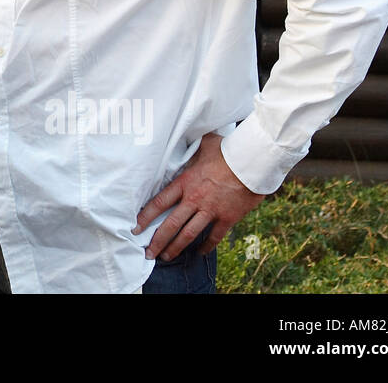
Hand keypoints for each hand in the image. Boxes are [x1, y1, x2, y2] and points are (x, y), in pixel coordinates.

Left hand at [133, 131, 264, 260]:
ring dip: (176, 247)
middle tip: (148, 253)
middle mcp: (194, 199)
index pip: (159, 202)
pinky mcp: (227, 218)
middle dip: (157, 241)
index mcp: (185, 182)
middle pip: (170, 224)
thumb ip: (192, 145)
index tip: (135, 228)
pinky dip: (206, 247)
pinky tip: (200, 253)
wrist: (252, 162)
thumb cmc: (228, 151)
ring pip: (188, 234)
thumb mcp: (204, 144)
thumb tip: (185, 131)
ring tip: (167, 256)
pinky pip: (214, 237)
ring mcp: (210, 210)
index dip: (145, 217)